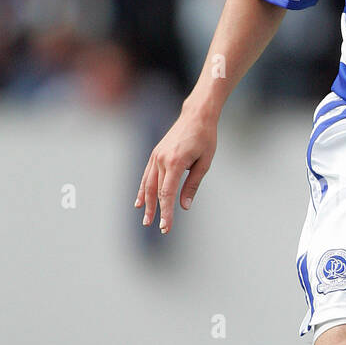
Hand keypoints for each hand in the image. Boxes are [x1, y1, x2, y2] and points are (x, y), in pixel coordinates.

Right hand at [135, 107, 217, 233]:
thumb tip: (185, 206)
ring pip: (148, 184)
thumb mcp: (205, 163)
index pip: (167, 194)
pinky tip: (140, 201)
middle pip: (155, 192)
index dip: (166, 212)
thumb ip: (192, 185)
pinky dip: (143, 189)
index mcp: (175, 163)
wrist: (197, 116)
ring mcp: (156, 156)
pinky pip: (147, 175)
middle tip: (157, 228)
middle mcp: (162, 160)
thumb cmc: (205, 139)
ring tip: (146, 219)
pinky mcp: (155, 154)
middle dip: (156, 211)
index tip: (166, 227)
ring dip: (146, 203)